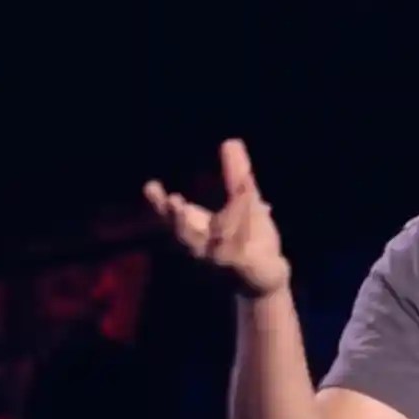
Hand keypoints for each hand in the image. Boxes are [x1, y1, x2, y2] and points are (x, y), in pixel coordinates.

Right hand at [144, 139, 289, 296]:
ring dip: (214, 227)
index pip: (172, 218)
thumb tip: (230, 141)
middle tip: (172, 200)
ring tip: (210, 217)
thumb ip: (236, 176)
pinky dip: (247, 231)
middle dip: (178, 219)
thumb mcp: (246, 203)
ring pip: (215, 245)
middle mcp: (203, 249)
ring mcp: (221, 263)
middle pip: (185, 236)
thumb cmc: (252, 239)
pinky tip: (257, 208)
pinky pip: (242, 251)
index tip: (150, 186)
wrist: (268, 277)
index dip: (159, 204)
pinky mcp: (242, 270)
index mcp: (199, 231)